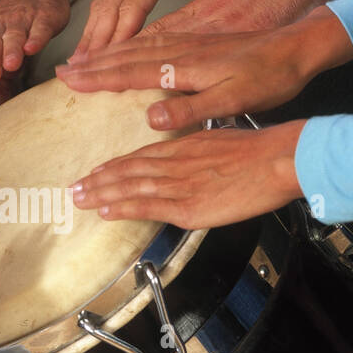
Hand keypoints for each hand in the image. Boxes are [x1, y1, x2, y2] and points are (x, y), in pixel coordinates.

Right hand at [59, 8, 352, 127]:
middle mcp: (181, 47)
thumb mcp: (234, 99)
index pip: (131, 70)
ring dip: (107, 52)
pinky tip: (126, 47)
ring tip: (83, 59)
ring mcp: (189, 40)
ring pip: (137, 44)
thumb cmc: (271, 76)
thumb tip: (149, 117)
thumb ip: (190, 108)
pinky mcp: (198, 37)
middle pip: (126, 53)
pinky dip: (131, 43)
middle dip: (92, 62)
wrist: (300, 43)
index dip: (98, 78)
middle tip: (62, 71)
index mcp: (185, 64)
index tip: (70, 82)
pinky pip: (154, 39)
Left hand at [69, 123, 305, 229]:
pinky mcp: (188, 206)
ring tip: (79, 198)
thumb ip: (199, 154)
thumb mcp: (221, 142)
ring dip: (101, 194)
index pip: (140, 157)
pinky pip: (148, 206)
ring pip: (130, 188)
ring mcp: (179, 185)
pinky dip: (124, 208)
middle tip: (74, 188)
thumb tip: (191, 165)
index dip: (115, 166)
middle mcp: (175, 164)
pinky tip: (106, 211)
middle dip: (99, 180)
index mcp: (183, 147)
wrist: (277, 159)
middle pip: (128, 172)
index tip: (96, 172)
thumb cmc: (259, 151)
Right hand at [75, 0, 239, 54]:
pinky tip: (88, 49)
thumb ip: (209, 8)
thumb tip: (204, 45)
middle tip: (83, 73)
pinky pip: (105, 3)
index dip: (121, 35)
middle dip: (95, 42)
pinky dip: (94, 27)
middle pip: (109, 9)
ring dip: (88, 37)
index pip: (134, 5)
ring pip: (101, 7)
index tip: (109, 62)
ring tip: (77, 67)